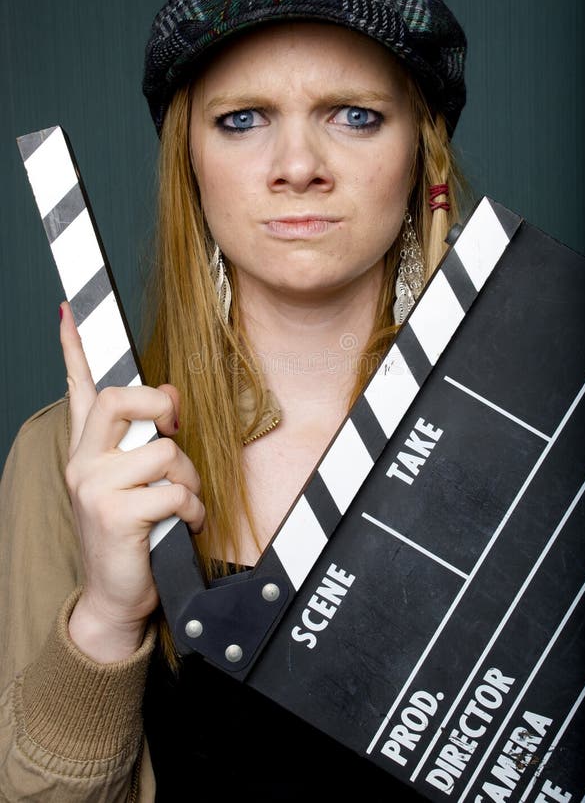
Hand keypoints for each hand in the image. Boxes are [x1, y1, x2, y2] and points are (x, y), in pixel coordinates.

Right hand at [59, 302, 203, 661]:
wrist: (112, 596)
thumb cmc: (131, 536)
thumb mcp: (128, 484)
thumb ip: (140, 444)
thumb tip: (166, 399)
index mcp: (85, 449)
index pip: (78, 388)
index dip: (73, 348)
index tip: (69, 311)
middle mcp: (82, 461)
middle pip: (121, 399)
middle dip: (160, 406)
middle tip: (173, 428)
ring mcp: (94, 487)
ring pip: (163, 451)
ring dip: (188, 479)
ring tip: (182, 503)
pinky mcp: (115, 513)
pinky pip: (175, 491)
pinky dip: (193, 509)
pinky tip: (185, 524)